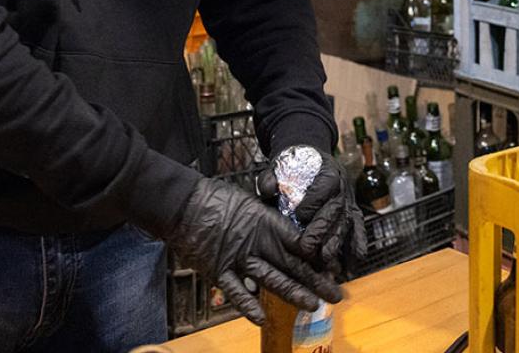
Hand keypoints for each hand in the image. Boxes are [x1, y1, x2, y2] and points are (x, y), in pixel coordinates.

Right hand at [167, 174, 343, 324]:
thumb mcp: (250, 202)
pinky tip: (261, 320)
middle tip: (335, 293)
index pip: (300, 241)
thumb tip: (286, 230)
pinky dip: (248, 306)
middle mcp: (257, 242)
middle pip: (293, 263)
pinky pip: (236, 292)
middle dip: (316, 280)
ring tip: (313, 305)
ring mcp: (238, 258)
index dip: (318, 256)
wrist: (183, 203)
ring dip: (294, 293)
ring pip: (271, 279)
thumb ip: (267, 219)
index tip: (333, 267)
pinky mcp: (218, 271)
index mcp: (266, 222)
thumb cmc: (215, 198)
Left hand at [258, 146, 366, 276]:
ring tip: (328, 264)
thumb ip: (271, 178)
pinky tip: (352, 266)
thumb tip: (266, 190)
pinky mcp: (353, 213)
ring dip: (338, 244)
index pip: (323, 187)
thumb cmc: (295, 166)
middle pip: (336, 210)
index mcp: (327, 171)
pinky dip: (357, 248)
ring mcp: (349, 202)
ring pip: (347, 224)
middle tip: (309, 249)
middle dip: (323, 231)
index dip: (312, 202)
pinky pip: (359, 231)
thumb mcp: (280, 166)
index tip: (299, 215)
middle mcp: (342, 187)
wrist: (312, 159)